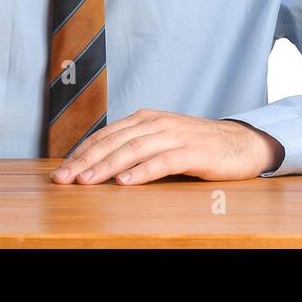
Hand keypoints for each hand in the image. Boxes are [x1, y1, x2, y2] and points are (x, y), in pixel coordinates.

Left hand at [49, 108, 284, 183]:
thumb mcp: (161, 141)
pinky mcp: (192, 152)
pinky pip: (162, 161)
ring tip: (86, 181)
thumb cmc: (196, 146)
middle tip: (63, 178)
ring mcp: (174, 135)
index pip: (105, 135)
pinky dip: (141, 172)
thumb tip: (99, 166)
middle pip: (113, 142)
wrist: (240, 143)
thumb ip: (134, 148)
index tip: (61, 170)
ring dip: (106, 166)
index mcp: (144, 119)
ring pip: (133, 150)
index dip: (81, 152)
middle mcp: (155, 123)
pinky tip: (125, 182)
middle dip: (84, 161)